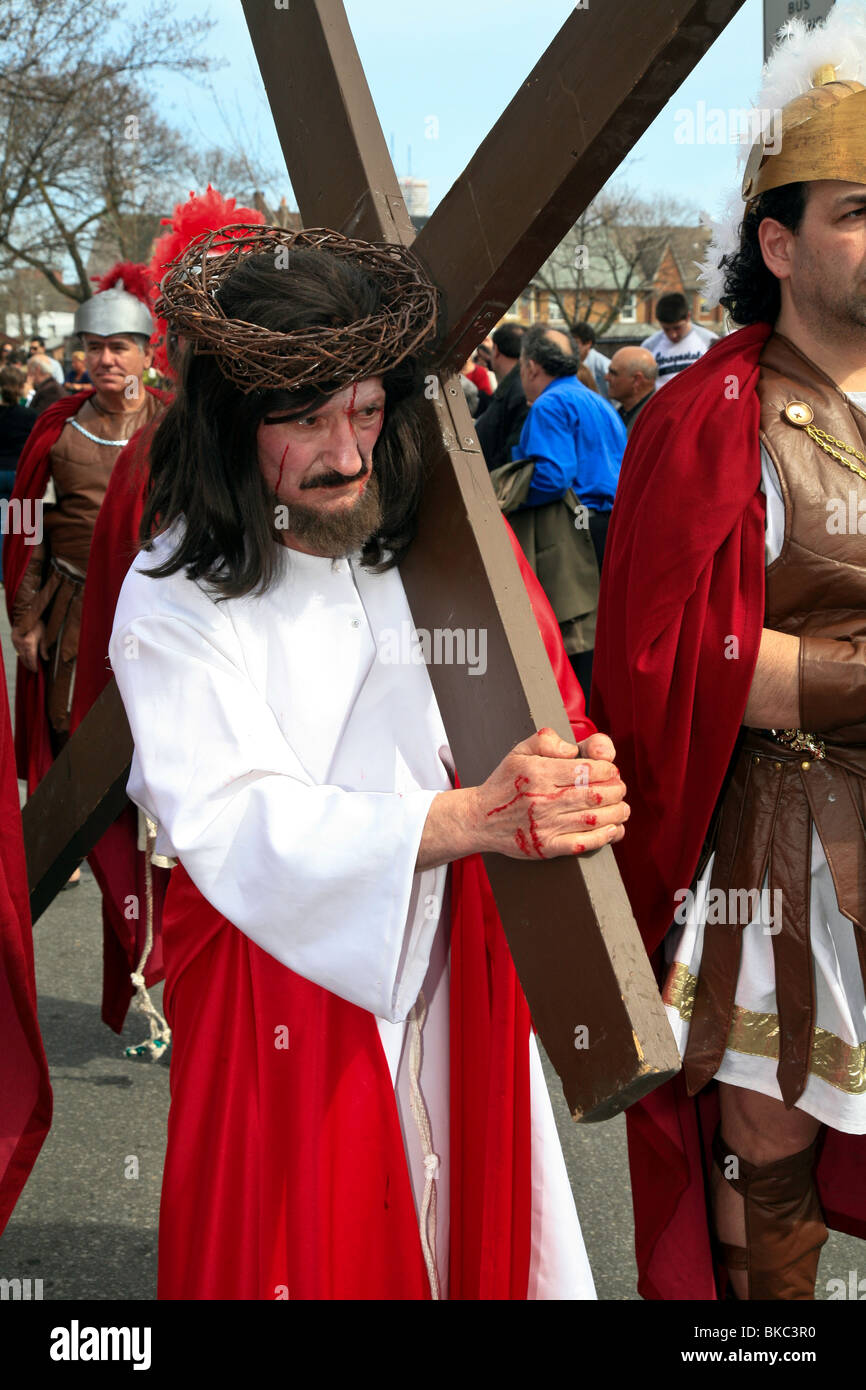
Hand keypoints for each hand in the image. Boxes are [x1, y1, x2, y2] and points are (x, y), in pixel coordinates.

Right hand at [11, 620, 47, 671]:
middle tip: (33, 670)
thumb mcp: (44, 636)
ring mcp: (16, 641)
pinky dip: (21, 655)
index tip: (36, 670)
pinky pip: (17, 650)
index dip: (34, 666)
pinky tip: (25, 657)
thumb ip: (44, 649)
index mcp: (29, 643)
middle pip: (24, 659)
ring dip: (24, 661)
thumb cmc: (37, 624)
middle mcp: (21, 643)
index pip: (31, 659)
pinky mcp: (13, 639)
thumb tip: (46, 659)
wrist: (27, 614)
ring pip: (20, 655)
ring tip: (29, 665)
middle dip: (29, 665)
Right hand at [468, 726, 628, 859]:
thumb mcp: (519, 751)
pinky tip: (614, 830)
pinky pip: (582, 844)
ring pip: (594, 819)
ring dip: (617, 813)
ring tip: (622, 808)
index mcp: (539, 773)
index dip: (608, 770)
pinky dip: (604, 837)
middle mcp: (543, 799)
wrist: (479, 818)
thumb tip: (574, 749)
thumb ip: (547, 740)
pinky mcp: (546, 847)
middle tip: (620, 788)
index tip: (612, 771)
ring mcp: (545, 825)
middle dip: (616, 791)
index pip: (586, 770)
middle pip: (595, 795)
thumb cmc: (505, 782)